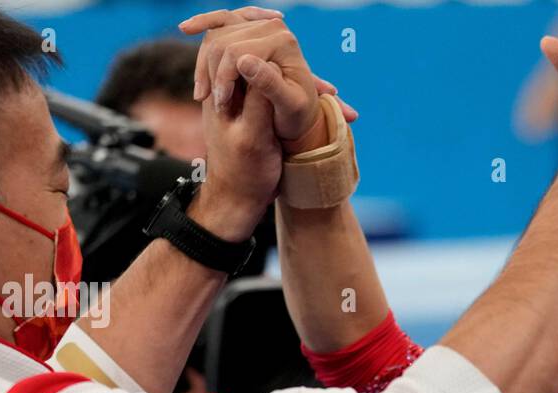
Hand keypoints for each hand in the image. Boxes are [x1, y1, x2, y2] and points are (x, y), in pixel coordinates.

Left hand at [176, 8, 355, 239]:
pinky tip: (329, 102)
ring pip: (268, 71)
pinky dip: (303, 95)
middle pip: (253, 50)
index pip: (232, 41)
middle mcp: (231, 90)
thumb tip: (261, 62)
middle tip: (315, 60)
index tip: (282, 25)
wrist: (237, 203)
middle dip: (281, 50)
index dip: (256, 27)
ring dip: (301, 78)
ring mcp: (245, 102)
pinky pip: (279, 92)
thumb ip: (259, 98)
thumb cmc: (243, 175)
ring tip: (334, 93)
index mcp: (223, 89)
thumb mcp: (253, 138)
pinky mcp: (258, 114)